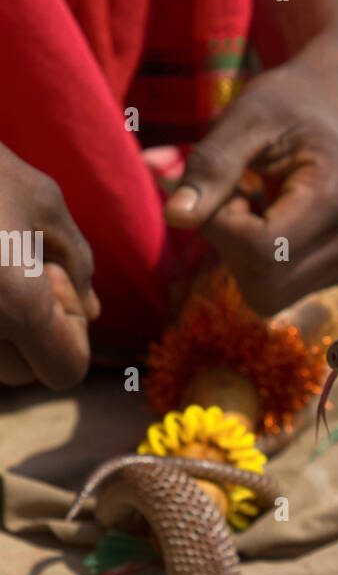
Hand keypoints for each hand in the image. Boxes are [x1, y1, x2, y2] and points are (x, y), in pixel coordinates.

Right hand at [0, 144, 98, 389]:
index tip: (53, 280)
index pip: (66, 371)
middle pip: (22, 372)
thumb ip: (79, 264)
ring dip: (0, 322)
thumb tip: (90, 313)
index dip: (73, 333)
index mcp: (14, 306)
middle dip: (32, 328)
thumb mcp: (42, 201)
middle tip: (15, 257)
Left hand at [163, 41, 337, 316]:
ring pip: (269, 295)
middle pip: (265, 282)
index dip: (221, 224)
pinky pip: (280, 291)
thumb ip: (210, 165)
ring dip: (241, 255)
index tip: (224, 183)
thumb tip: (174, 217)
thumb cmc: (287, 102)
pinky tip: (269, 220)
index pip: (262, 249)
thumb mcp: (245, 117)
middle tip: (235, 194)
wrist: (333, 102)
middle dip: (230, 243)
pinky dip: (258, 263)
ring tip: (254, 205)